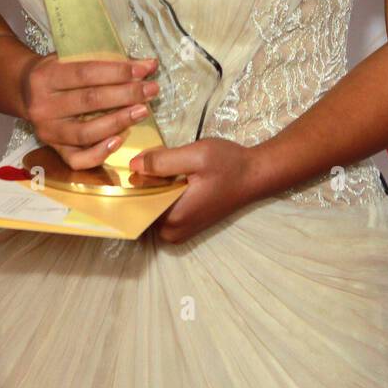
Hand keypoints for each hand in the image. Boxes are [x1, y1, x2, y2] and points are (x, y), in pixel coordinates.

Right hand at [20, 52, 159, 170]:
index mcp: (46, 76)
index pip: (86, 72)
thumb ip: (105, 60)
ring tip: (142, 111)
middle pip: (89, 101)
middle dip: (126, 94)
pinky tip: (120, 140)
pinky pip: (77, 159)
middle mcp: (43, 105)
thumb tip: (147, 65)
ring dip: (119, 121)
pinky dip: (100, 152)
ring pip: (86, 132)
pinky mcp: (53, 149)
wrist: (24, 90)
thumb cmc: (56, 71)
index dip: (117, 71)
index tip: (144, 69)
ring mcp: (47, 130)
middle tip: (151, 90)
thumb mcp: (70, 57)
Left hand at [129, 138, 262, 244]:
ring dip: (153, 184)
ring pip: (150, 204)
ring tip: (169, 164)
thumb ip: (162, 161)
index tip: (143, 158)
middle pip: (141, 202)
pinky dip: (161, 190)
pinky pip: (160, 207)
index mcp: (173, 217)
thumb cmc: (229, 165)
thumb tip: (133, 165)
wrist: (254, 175)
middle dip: (144, 179)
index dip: (135, 176)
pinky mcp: (182, 226)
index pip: (136, 199)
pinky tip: (174, 174)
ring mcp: (177, 232)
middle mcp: (172, 231)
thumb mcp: (196, 155)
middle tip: (160, 157)